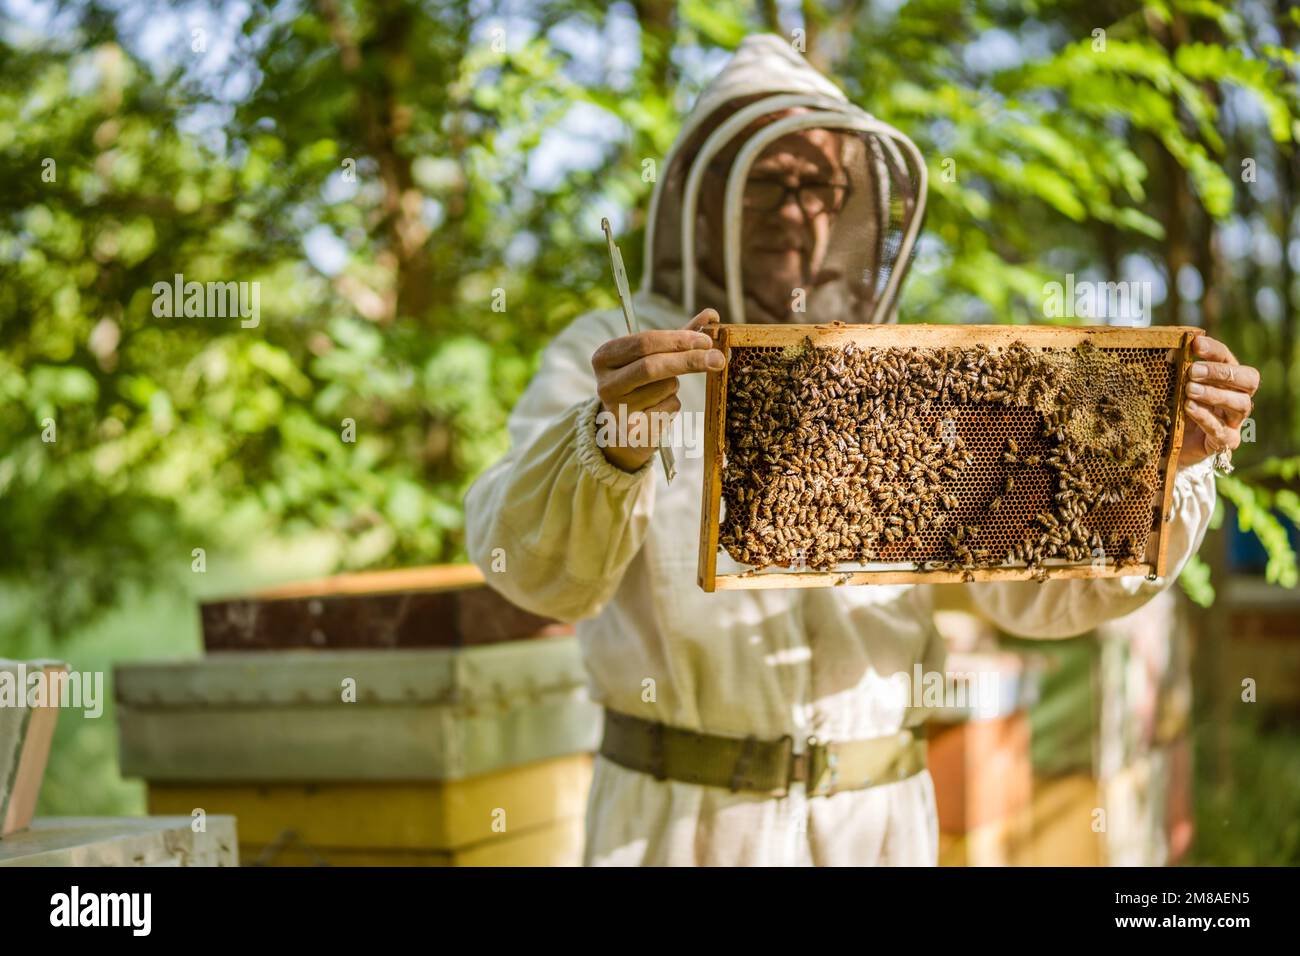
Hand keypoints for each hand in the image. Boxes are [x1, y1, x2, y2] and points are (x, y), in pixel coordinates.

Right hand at [591, 308, 724, 471]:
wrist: (626, 424)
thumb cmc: (643, 381)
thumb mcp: (656, 354)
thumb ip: (681, 335)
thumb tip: (711, 315)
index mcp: (604, 356)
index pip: (643, 342)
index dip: (678, 340)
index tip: (706, 341)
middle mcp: (605, 383)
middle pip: (652, 366)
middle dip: (689, 360)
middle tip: (718, 358)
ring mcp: (616, 409)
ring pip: (665, 388)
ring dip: (676, 385)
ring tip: (663, 389)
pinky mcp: (632, 431)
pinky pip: (669, 408)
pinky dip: (674, 403)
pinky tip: (659, 407)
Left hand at [1179, 335, 1258, 468]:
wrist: (1170, 446)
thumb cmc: (1174, 410)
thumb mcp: (1173, 388)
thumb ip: (1176, 371)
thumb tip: (1169, 350)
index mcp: (1227, 380)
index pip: (1228, 359)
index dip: (1214, 350)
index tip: (1195, 344)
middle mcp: (1238, 398)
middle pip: (1248, 380)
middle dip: (1221, 373)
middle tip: (1193, 372)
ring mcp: (1234, 421)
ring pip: (1240, 404)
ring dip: (1214, 394)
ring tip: (1189, 390)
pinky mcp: (1225, 441)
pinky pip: (1222, 430)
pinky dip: (1205, 417)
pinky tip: (1189, 408)